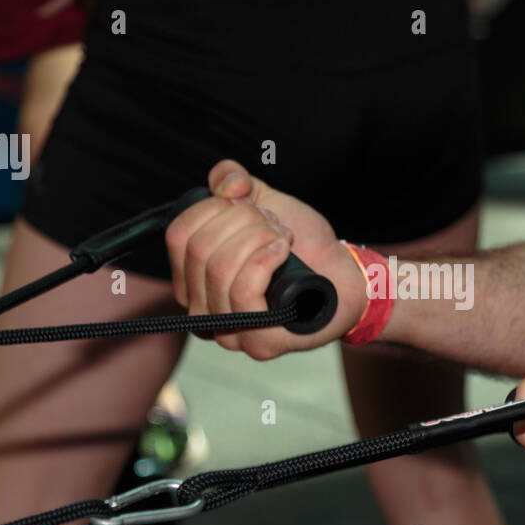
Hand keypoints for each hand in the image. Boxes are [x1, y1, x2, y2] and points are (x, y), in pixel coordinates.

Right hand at [164, 160, 366, 357]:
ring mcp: (229, 332)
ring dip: (259, 238)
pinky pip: (242, 293)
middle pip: (199, 249)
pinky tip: (283, 253)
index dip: (214, 208)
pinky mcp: (258, 344)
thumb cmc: (302, 247)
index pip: (178, 235)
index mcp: (193, 281)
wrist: (345, 276)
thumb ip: (232, 180)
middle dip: (243, 221)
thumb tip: (226, 186)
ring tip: (284, 238)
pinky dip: (265, 260)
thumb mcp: (263, 200)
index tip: (251, 207)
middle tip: (274, 224)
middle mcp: (202, 312)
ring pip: (220, 269)